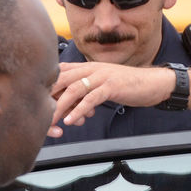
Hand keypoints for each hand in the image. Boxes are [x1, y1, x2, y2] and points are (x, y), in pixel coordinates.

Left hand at [48, 62, 173, 136]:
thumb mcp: (101, 86)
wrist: (152, 83)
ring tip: (51, 122)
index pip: (59, 75)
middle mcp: (91, 68)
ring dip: (60, 107)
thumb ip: (85, 94)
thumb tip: (71, 111)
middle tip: (38, 117)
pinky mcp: (112, 85)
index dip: (47, 90)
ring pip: (73, 90)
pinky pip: (91, 98)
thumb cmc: (127, 86)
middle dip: (48, 99)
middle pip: (61, 81)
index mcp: (86, 68)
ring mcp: (101, 76)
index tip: (38, 106)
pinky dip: (79, 109)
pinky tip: (72, 120)